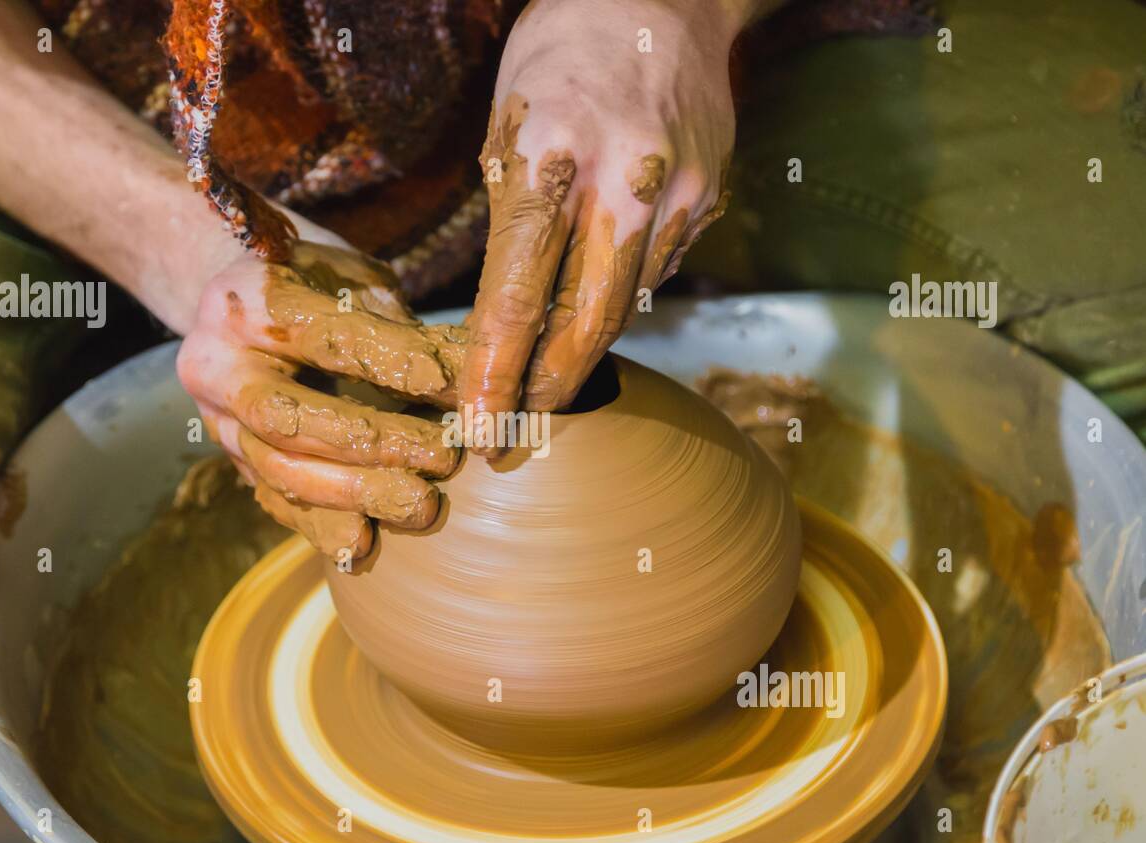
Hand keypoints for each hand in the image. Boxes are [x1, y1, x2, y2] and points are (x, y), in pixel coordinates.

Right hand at [177, 240, 468, 558]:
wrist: (240, 307)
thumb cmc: (319, 285)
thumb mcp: (354, 279)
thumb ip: (397, 323)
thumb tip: (476, 365)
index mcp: (246, 301)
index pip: (322, 338)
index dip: (386, 361)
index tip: (444, 381)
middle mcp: (216, 365)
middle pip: (289, 417)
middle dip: (372, 442)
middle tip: (443, 456)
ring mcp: (217, 420)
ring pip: (279, 470)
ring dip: (355, 493)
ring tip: (422, 506)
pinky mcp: (232, 462)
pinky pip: (274, 502)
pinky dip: (320, 527)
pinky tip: (366, 544)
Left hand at [460, 0, 745, 436]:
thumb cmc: (558, 58)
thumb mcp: (507, 125)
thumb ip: (512, 219)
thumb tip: (506, 318)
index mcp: (550, 160)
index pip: (515, 296)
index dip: (492, 373)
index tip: (474, 429)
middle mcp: (621, 182)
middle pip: (581, 324)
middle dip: (542, 394)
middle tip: (509, 442)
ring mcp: (676, 193)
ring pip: (623, 309)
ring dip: (579, 361)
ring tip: (540, 397)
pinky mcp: (708, 197)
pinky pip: (656, 271)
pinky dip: (618, 299)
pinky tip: (591, 311)